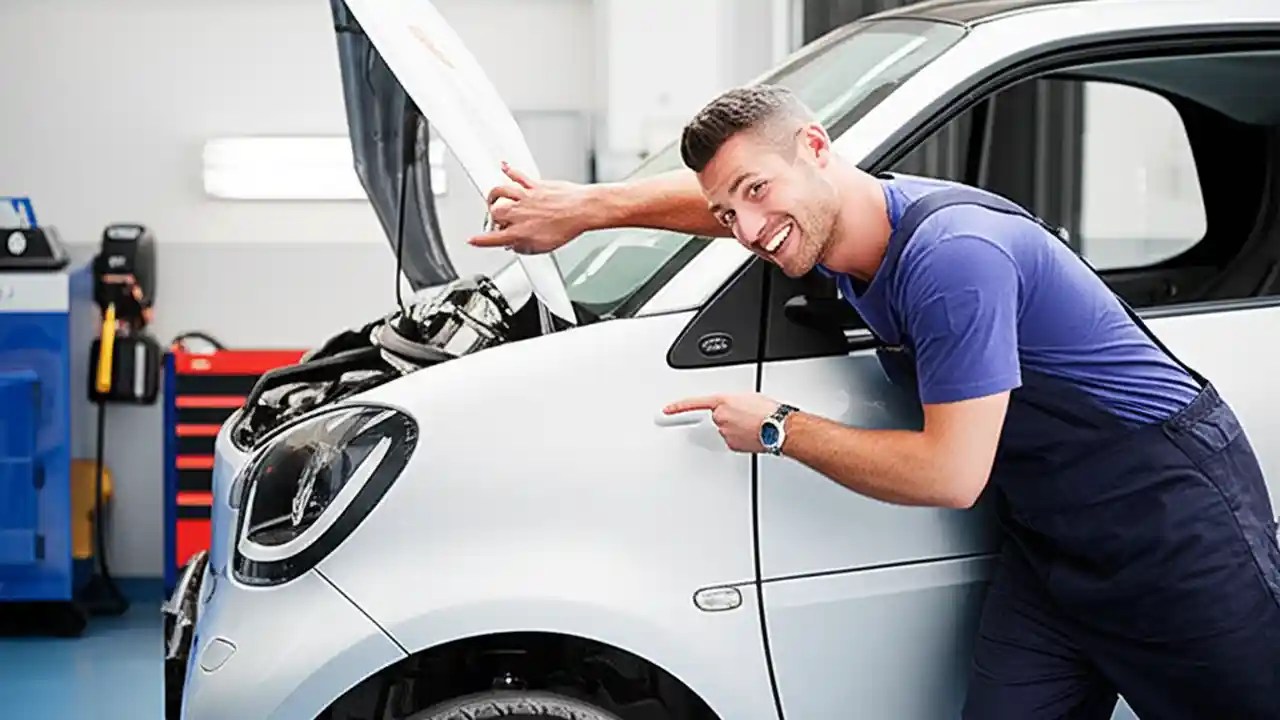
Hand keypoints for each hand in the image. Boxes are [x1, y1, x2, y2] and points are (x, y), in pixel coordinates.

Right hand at [468, 163, 598, 253]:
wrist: (582, 210)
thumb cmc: (567, 227)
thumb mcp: (544, 247)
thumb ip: (525, 247)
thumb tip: (515, 246)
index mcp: (521, 231)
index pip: (494, 238)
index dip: (481, 240)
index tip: (472, 240)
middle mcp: (519, 213)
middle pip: (494, 213)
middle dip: (491, 218)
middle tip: (495, 222)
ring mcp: (526, 197)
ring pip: (500, 192)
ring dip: (493, 196)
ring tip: (492, 199)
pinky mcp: (534, 185)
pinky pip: (517, 175)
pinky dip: (508, 170)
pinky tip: (503, 166)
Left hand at [663, 393, 781, 452]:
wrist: (779, 427)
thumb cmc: (769, 411)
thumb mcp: (749, 397)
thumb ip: (734, 402)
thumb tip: (734, 407)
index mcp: (722, 402)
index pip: (695, 404)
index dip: (679, 407)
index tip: (666, 410)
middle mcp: (720, 418)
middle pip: (717, 417)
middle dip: (728, 417)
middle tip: (745, 415)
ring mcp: (725, 433)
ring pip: (726, 429)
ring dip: (736, 427)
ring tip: (753, 424)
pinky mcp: (732, 445)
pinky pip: (733, 440)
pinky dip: (741, 437)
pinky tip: (753, 433)